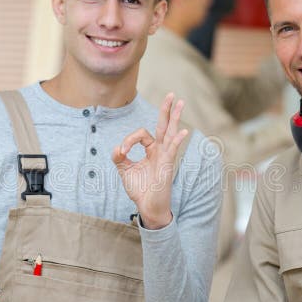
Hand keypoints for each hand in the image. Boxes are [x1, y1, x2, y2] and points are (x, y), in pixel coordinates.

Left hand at [112, 93, 188, 229]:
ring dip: (175, 118)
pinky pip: (173, 150)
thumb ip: (119, 157)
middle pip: (164, 126)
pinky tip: (183, 132)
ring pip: (170, 133)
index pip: (142, 134)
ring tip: (180, 102)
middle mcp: (160, 150)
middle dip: (166, 110)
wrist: (147, 206)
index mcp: (151, 149)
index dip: (130, 140)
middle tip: (172, 94)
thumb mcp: (125, 170)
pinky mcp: (167, 165)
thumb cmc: (139, 189)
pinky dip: (177, 141)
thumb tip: (118, 148)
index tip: (122, 152)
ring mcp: (166, 156)